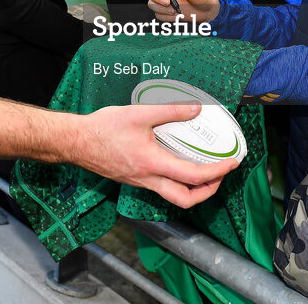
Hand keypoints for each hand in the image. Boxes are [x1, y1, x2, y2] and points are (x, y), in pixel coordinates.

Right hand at [76, 102, 238, 206]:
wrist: (76, 142)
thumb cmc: (103, 129)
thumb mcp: (138, 113)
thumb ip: (169, 110)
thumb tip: (195, 109)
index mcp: (152, 164)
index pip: (193, 177)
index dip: (216, 172)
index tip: (231, 163)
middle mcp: (148, 179)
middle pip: (185, 199)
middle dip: (208, 191)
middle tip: (220, 175)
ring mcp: (140, 182)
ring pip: (173, 196)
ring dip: (193, 188)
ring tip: (203, 171)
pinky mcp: (133, 179)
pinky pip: (161, 187)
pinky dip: (176, 180)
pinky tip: (176, 162)